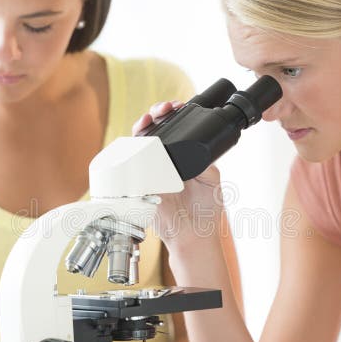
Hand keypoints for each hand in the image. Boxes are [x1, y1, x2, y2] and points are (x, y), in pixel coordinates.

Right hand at [132, 101, 223, 243]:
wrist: (192, 234)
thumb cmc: (204, 212)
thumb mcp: (211, 178)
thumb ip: (204, 158)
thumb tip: (196, 143)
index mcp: (182, 157)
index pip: (174, 130)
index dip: (173, 115)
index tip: (178, 107)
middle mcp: (164, 162)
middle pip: (154, 131)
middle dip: (155, 114)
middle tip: (163, 109)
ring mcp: (150, 171)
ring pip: (139, 142)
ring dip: (142, 126)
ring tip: (149, 118)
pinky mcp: (139, 183)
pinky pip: (129, 163)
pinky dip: (130, 150)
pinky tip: (139, 140)